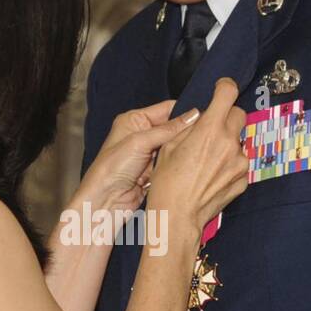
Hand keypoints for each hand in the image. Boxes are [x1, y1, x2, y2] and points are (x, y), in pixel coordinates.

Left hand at [82, 99, 199, 220]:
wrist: (105, 201)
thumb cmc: (110, 169)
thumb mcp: (140, 141)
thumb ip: (168, 128)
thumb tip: (194, 115)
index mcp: (135, 120)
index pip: (166, 109)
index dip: (185, 112)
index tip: (204, 116)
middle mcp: (142, 134)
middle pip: (173, 128)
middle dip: (186, 132)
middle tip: (205, 134)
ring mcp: (150, 153)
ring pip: (176, 146)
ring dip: (183, 149)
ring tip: (198, 149)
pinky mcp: (155, 170)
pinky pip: (174, 162)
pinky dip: (180, 163)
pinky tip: (190, 163)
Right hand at [146, 77, 248, 235]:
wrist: (177, 216)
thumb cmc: (167, 182)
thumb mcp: (169, 146)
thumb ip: (188, 127)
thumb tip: (199, 116)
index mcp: (209, 129)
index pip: (228, 93)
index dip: (224, 87)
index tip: (220, 89)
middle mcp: (229, 143)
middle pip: (238, 115)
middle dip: (226, 117)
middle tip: (211, 130)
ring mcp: (239, 163)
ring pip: (238, 142)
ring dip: (226, 146)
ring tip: (206, 162)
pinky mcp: (243, 180)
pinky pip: (239, 164)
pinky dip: (228, 166)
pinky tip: (212, 177)